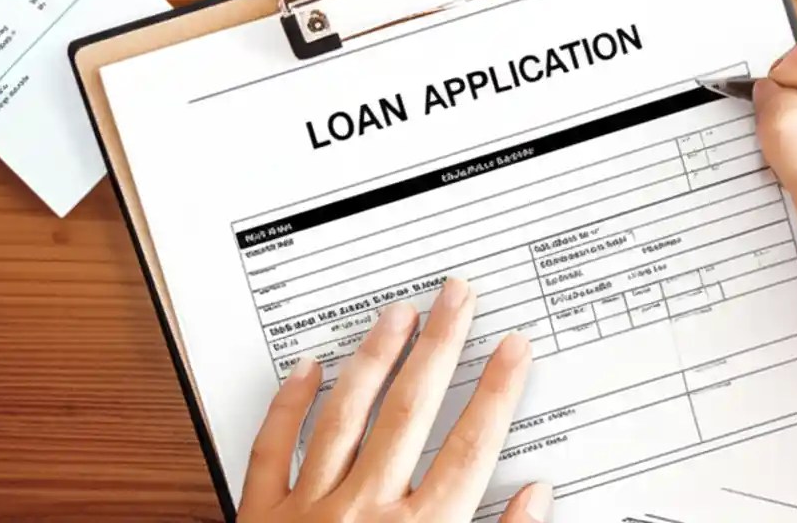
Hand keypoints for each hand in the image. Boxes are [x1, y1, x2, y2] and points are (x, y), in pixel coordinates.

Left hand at [239, 278, 552, 522]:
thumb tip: (536, 499)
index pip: (471, 448)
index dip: (498, 392)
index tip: (514, 349)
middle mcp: (365, 514)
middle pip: (413, 411)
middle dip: (441, 345)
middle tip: (458, 296)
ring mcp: (309, 512)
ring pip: (346, 414)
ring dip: (375, 357)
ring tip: (397, 314)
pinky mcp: (260, 520)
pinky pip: (271, 447)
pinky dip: (289, 403)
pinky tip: (306, 365)